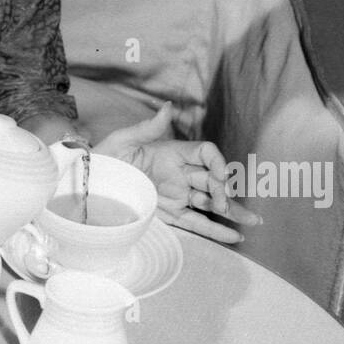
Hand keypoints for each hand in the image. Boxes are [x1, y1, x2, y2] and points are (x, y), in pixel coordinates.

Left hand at [93, 104, 258, 244]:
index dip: (218, 162)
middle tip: (228, 205)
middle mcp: (180, 174)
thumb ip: (148, 127)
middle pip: (213, 180)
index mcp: (172, 153)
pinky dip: (215, 231)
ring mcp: (177, 195)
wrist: (88, 184)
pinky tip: (234, 237)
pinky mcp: (170, 215)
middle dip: (227, 191)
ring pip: (211, 203)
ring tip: (255, 222)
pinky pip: (196, 223)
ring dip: (233, 211)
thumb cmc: (104, 158)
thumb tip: (169, 107)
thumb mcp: (122, 140)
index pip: (206, 153)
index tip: (222, 174)